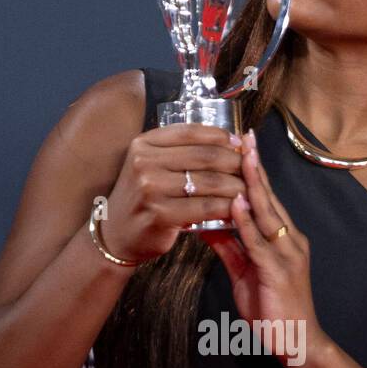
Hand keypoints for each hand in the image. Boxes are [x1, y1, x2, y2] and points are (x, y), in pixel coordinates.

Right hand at [99, 122, 245, 262]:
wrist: (115, 235)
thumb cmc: (141, 199)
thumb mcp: (149, 166)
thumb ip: (177, 152)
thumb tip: (225, 141)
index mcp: (144, 144)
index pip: (190, 132)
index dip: (220, 136)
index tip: (240, 143)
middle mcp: (144, 162)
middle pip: (204, 156)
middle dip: (234, 162)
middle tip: (251, 169)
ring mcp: (151, 189)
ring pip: (209, 182)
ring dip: (235, 186)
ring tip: (250, 190)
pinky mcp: (160, 215)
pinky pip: (205, 207)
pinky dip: (227, 208)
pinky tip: (238, 209)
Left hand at [200, 131, 328, 367]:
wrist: (298, 345)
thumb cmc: (273, 311)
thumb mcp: (246, 275)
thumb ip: (231, 249)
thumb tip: (207, 225)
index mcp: (285, 239)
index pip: (268, 199)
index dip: (254, 172)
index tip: (241, 146)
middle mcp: (291, 240)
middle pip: (270, 197)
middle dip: (254, 167)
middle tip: (242, 138)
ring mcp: (287, 255)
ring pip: (267, 213)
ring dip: (252, 185)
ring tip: (239, 158)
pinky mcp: (279, 272)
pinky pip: (261, 242)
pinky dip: (248, 222)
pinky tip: (237, 204)